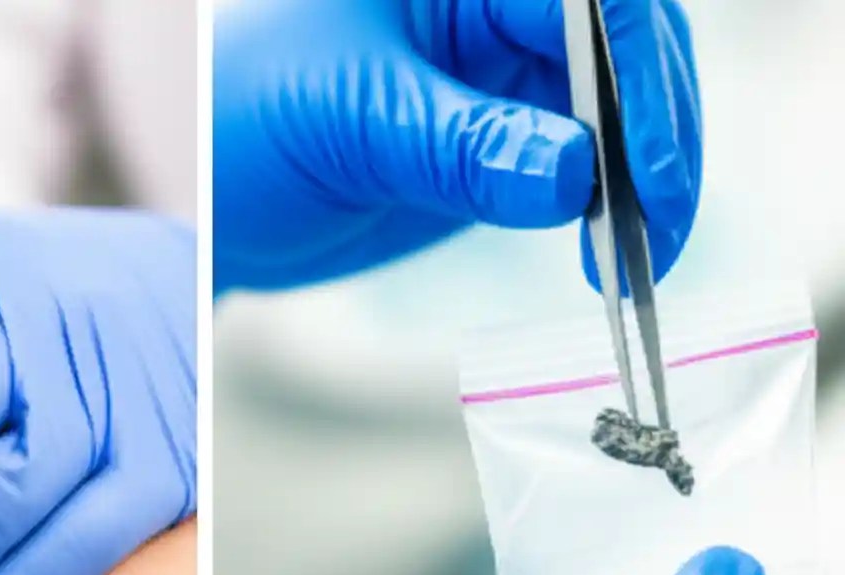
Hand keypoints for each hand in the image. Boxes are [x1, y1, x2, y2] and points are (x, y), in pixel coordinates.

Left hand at [214, 0, 700, 292]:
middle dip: (655, 134)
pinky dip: (607, 207)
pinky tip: (608, 255)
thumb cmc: (241, 123)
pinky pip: (582, 162)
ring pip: (616, 109)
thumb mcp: (347, 125)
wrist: (209, 197)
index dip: (636, 74)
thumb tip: (574, 175)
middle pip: (623, 49)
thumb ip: (461, 147)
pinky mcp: (501, 138)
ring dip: (642, 179)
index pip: (585, 0)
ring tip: (635, 259)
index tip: (648, 171)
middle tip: (654, 232)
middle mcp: (486, 11)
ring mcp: (500, 75)